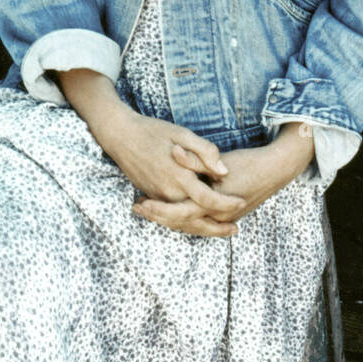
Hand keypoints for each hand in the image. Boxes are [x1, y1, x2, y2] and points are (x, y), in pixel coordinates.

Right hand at [103, 107, 246, 237]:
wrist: (120, 136)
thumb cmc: (152, 131)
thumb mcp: (182, 134)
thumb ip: (204, 152)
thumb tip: (223, 171)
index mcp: (179, 177)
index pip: (208, 199)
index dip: (227, 203)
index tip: (241, 202)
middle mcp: (168, 193)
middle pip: (197, 219)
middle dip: (217, 227)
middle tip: (236, 229)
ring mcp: (158, 197)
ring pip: (183, 222)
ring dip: (203, 228)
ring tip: (222, 230)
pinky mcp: (151, 197)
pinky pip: (172, 216)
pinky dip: (187, 223)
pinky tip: (198, 221)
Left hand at [135, 123, 315, 231]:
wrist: (277, 169)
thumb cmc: (249, 163)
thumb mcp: (220, 159)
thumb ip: (195, 158)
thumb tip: (173, 152)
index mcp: (212, 203)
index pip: (177, 212)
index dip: (157, 208)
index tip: (139, 202)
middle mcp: (215, 215)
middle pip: (181, 222)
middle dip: (159, 216)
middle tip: (138, 208)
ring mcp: (222, 217)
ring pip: (190, 224)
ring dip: (169, 218)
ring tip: (150, 210)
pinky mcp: (226, 213)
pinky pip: (201, 222)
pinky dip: (185, 219)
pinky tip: (175, 212)